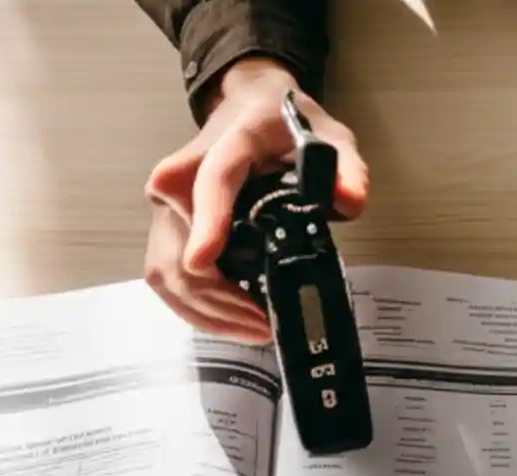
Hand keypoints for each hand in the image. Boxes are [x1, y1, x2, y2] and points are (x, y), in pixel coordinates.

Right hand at [142, 58, 369, 342]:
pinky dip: (198, 308)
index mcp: (225, 145)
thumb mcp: (330, 135)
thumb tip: (350, 202)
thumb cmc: (285, 124)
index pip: (210, 183)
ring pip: (168, 273)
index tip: (204, 260)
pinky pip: (168, 278)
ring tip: (256, 329)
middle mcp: (179, 178)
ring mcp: (167, 207)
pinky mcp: (166, 230)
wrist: (248, 106)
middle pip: (180, 249)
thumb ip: (347, 167)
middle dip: (219, 299)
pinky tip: (235, 320)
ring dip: (207, 312)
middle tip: (266, 325)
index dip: (207, 222)